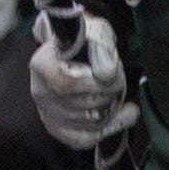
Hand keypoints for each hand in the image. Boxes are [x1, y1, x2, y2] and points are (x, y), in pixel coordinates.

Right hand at [28, 10, 135, 150]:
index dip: (100, 82)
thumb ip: (101, 48)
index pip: (69, 84)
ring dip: (114, 106)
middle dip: (113, 92)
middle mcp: (41, 92)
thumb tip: (107, 73)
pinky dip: (113, 126)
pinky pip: (87, 138)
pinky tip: (127, 114)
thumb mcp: (94, 31)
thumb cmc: (84, 39)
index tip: (116, 70)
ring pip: (92, 121)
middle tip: (120, 78)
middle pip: (86, 104)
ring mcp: (48, 113)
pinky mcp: (58, 128)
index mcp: (42, 65)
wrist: (70, 51)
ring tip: (118, 91)